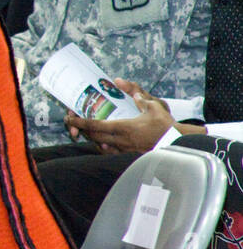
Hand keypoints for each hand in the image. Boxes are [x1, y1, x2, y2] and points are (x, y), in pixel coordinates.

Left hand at [63, 78, 199, 153]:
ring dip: (91, 140)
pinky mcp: (130, 156)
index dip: (79, 122)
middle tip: (74, 124)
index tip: (69, 119)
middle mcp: (120, 140)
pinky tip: (102, 144)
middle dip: (82, 131)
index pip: (95, 125)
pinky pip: (111, 153)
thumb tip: (132, 91)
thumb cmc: (166, 126)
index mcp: (123, 127)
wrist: (178, 144)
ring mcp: (124, 150)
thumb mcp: (153, 107)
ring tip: (86, 132)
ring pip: (100, 146)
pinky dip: (103, 148)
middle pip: (93, 137)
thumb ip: (140, 99)